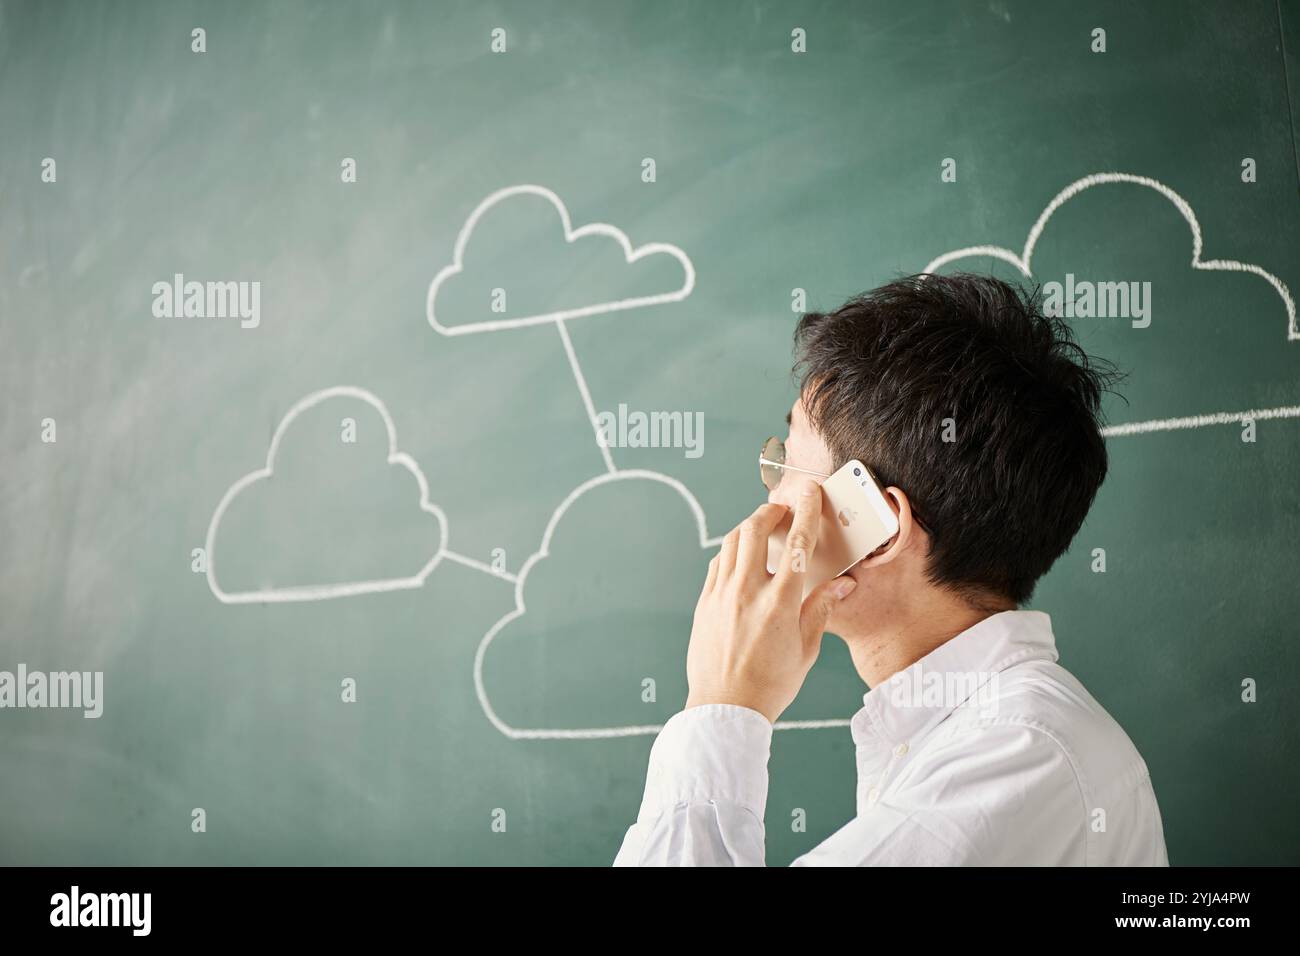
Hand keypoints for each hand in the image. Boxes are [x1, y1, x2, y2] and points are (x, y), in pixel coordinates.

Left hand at [684, 480, 857, 722]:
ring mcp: (721, 595)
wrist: (724, 708)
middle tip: (783, 510)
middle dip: (770, 511)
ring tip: (762, 527)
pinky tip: (740, 556)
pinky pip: (717, 563)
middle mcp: (747, 591)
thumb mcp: (806, 650)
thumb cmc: (770, 684)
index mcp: (779, 602)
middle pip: (755, 529)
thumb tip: (843, 583)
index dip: (806, 512)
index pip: (797, 544)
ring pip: (731, 541)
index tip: (809, 493)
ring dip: (748, 526)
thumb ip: (821, 609)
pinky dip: (731, 550)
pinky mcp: (704, 603)